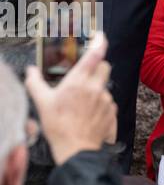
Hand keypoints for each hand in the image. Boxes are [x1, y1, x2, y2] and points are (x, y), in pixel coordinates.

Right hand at [25, 31, 117, 165]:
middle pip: (104, 66)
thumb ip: (35, 83)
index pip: (95, 54)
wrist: (76, 149)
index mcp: (78, 81)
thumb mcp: (42, 103)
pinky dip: (100, 104)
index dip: (99, 42)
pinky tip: (88, 114)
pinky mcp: (112, 111)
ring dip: (96, 89)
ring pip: (105, 85)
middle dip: (97, 67)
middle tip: (85, 76)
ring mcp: (106, 99)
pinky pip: (108, 102)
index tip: (100, 35)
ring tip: (81, 104)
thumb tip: (30, 71)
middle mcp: (95, 87)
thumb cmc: (59, 126)